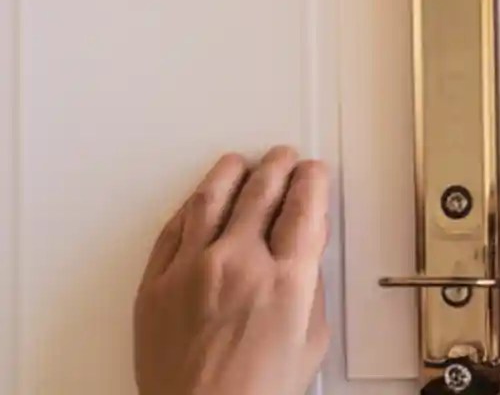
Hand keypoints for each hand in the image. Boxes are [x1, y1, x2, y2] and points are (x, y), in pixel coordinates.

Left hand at [133, 147, 330, 394]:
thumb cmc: (257, 392)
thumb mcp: (310, 337)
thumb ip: (311, 284)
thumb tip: (307, 247)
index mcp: (286, 278)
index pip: (304, 204)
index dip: (311, 180)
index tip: (313, 173)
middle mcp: (239, 264)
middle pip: (262, 190)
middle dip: (277, 166)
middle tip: (282, 159)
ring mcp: (191, 270)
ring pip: (211, 197)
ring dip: (231, 172)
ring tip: (239, 164)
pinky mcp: (156, 284)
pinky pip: (173, 228)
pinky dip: (191, 206)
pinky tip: (200, 200)